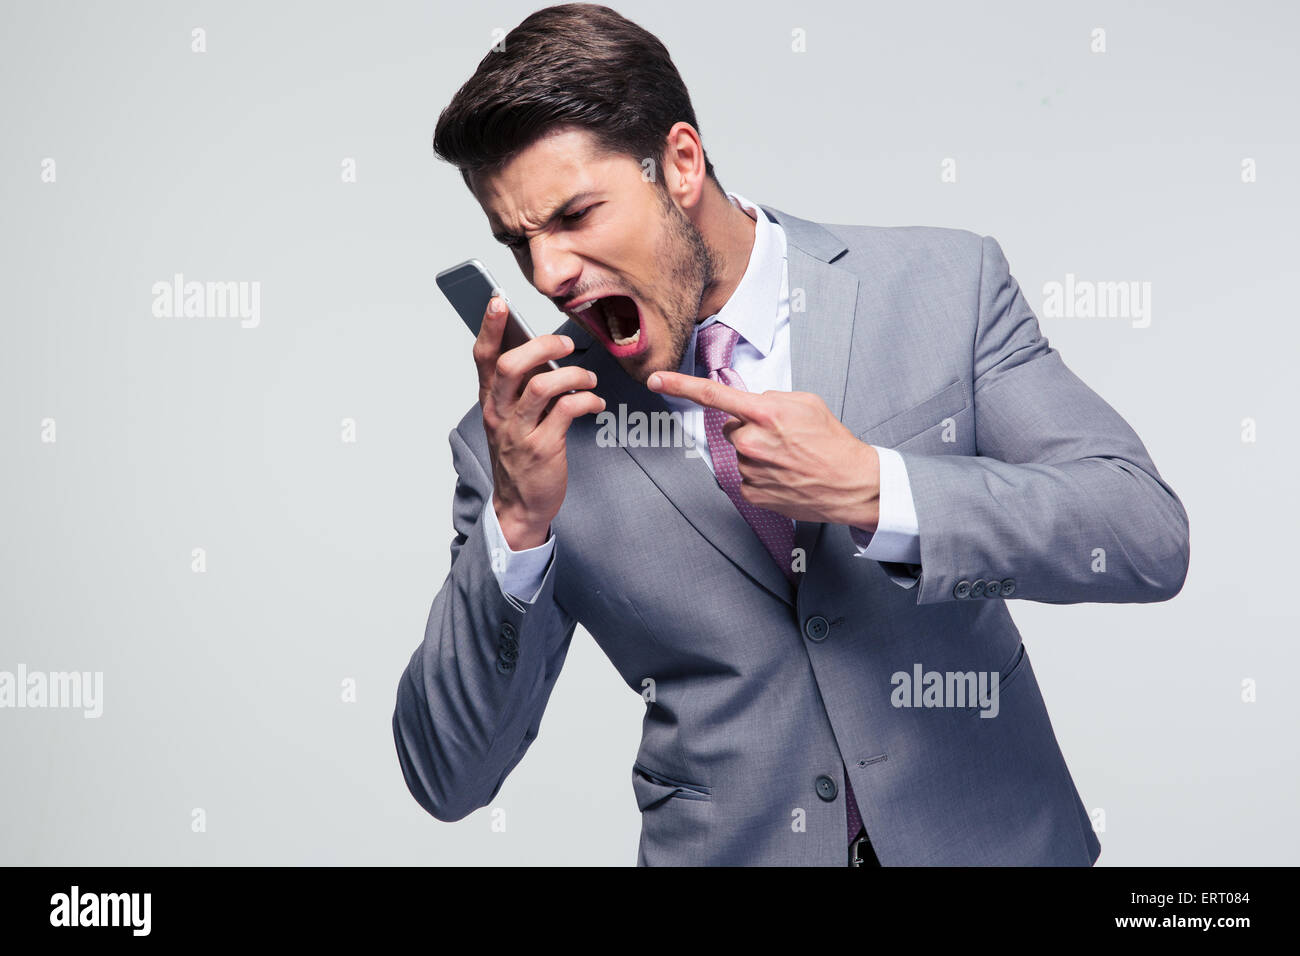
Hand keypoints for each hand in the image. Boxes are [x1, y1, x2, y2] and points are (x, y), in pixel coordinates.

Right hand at [475, 296, 604, 549]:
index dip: (489, 327)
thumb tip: (543, 351)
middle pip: (511, 365)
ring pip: (542, 387)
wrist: (521, 505)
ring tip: (588, 378)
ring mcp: (519, 431)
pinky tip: (596, 403)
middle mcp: (500, 413)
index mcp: (490, 400)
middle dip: (542, 346)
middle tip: (566, 344)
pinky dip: (587, 400)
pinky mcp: (542, 448)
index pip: (484, 357)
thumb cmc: (520, 455)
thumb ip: (521, 386)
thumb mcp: (511, 417)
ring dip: (572, 375)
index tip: (498, 300)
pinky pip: (567, 411)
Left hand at [647, 370, 879, 528]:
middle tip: (783, 439)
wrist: (852, 484)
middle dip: (750, 429)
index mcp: (764, 414)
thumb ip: (770, 398)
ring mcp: (750, 471)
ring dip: (757, 454)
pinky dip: (761, 475)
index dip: (680, 385)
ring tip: (789, 459)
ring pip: (739, 454)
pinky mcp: (752, 494)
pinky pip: (745, 476)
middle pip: (732, 428)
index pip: (712, 395)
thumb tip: (750, 404)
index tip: (655, 380)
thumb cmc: (833, 442)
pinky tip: (784, 475)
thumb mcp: (806, 402)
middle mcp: (751, 443)